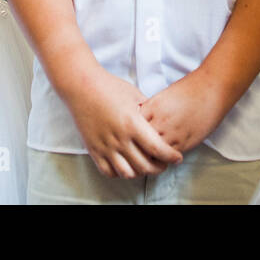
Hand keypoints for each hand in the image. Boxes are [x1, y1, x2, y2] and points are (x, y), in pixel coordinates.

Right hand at [64, 65, 182, 178]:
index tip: (177, 158)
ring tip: (145, 166)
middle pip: (145, 166)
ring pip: (127, 173)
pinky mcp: (93, 150)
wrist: (82, 86)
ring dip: (140, 173)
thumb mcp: (135, 96)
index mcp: (133, 124)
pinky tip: (125, 165)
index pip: (158, 149)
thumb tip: (159, 122)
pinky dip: (119, 173)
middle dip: (159, 168)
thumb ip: (149, 112)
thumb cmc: (110, 87)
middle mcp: (120, 139)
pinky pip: (108, 172)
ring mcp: (105, 146)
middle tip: (164, 164)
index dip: (171, 157)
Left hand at [140, 71, 227, 153]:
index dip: (131, 130)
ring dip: (151, 153)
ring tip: (151, 152)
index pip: (132, 125)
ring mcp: (172, 134)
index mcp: (152, 107)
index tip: (133, 132)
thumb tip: (141, 120)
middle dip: (138, 144)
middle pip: (139, 141)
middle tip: (139, 147)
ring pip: (153, 153)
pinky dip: (165, 156)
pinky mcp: (184, 143)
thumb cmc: (189, 89)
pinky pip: (168, 156)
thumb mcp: (163, 96)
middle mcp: (160, 122)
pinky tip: (165, 152)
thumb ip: (151, 109)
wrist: (211, 90)